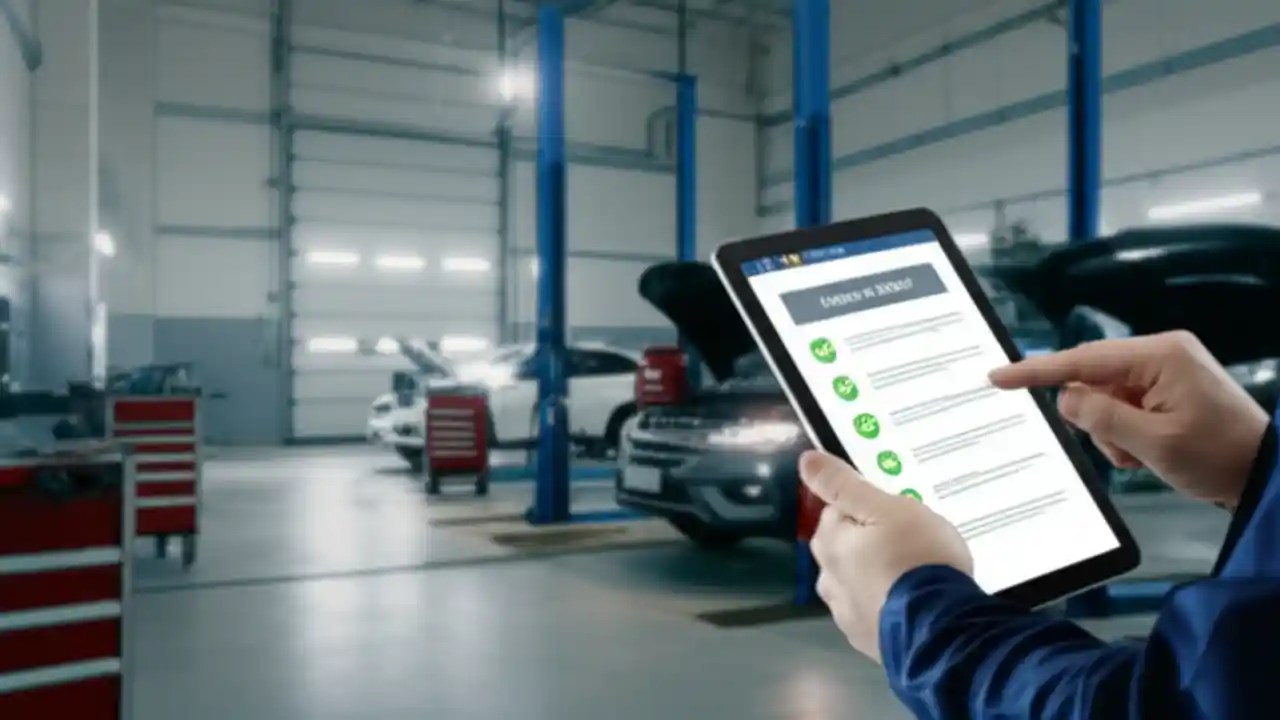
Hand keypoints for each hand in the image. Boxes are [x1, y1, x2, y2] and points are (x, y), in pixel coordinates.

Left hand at [800, 451, 972, 662]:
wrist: (943, 630)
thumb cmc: (917, 558)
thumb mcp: (885, 508)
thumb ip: (843, 484)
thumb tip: (806, 460)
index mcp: (829, 543)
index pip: (839, 510)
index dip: (870, 507)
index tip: (898, 514)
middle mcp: (827, 579)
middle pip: (846, 547)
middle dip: (871, 543)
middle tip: (913, 544)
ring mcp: (846, 614)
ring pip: (858, 582)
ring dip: (878, 576)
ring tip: (915, 577)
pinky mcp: (868, 641)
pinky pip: (875, 611)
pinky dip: (888, 605)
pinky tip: (913, 605)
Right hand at [990, 331, 1268, 507]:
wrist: (1265, 473)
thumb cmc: (1219, 456)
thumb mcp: (1153, 443)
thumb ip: (1101, 417)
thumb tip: (1067, 398)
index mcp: (1160, 356)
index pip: (1082, 360)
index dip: (1036, 371)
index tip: (999, 377)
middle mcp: (1161, 353)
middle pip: (1092, 379)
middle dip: (1095, 418)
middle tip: (1123, 449)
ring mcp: (1165, 370)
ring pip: (1103, 398)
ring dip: (1112, 432)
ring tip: (1142, 455)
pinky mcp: (1167, 387)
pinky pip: (1122, 405)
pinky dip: (1124, 432)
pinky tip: (1148, 451)